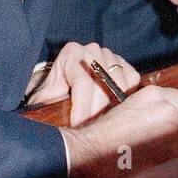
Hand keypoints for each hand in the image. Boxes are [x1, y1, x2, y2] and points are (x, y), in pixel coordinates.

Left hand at [26, 42, 140, 126]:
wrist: (64, 87)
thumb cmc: (54, 96)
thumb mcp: (45, 100)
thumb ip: (47, 105)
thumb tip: (52, 125)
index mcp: (71, 54)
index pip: (82, 82)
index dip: (82, 107)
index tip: (78, 125)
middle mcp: (91, 50)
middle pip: (102, 85)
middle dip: (96, 111)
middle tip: (89, 127)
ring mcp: (109, 54)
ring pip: (119, 83)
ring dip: (111, 105)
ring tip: (99, 118)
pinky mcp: (122, 63)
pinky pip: (132, 79)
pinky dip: (126, 94)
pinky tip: (112, 105)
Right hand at [61, 85, 177, 177]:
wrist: (92, 152)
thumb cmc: (104, 135)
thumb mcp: (126, 108)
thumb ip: (149, 108)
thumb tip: (166, 117)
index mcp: (152, 94)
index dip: (174, 115)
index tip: (165, 126)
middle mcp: (165, 106)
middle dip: (175, 135)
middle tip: (156, 145)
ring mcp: (170, 126)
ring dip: (175, 149)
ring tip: (151, 155)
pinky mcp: (172, 148)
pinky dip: (171, 161)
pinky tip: (152, 163)